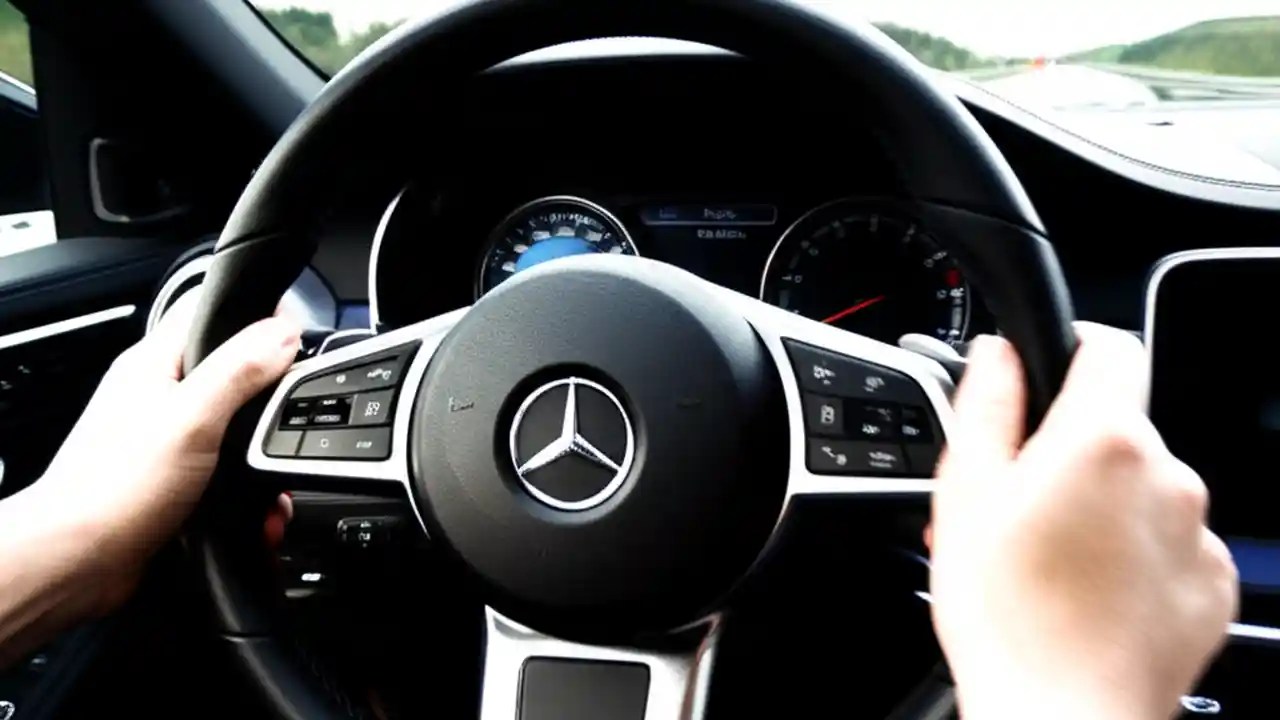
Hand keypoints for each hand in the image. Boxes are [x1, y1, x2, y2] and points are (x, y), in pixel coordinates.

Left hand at [28, 296, 299, 611]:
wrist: (79, 562)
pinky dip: (251, 496)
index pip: (213, 315)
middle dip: (270, 410)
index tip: (297, 345)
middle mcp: (160, 398)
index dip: (260, 320)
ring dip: (263, 463)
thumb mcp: (192, 417)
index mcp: (155, 364)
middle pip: (236, 378)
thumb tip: (283, 332)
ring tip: (271, 487)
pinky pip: (229, 477)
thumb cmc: (114, 487)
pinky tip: (257, 514)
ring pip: (237, 433)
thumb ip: (240, 370)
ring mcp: (168, 441)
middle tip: (281, 429)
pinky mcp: (177, 482)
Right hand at [929, 325, 1237, 719]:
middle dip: (1073, 451)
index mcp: (1102, 438)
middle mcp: (1167, 475)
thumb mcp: (964, 492)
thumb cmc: (1007, 614)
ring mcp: (1198, 533)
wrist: (1059, 715)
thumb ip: (986, 406)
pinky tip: (1090, 591)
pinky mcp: (1214, 584)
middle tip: (1021, 503)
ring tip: (1051, 559)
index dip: (1072, 351)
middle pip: (1120, 428)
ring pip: (1145, 490)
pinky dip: (1136, 554)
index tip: (1048, 378)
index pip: (1110, 347)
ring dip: (1105, 505)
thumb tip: (997, 355)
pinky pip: (1172, 544)